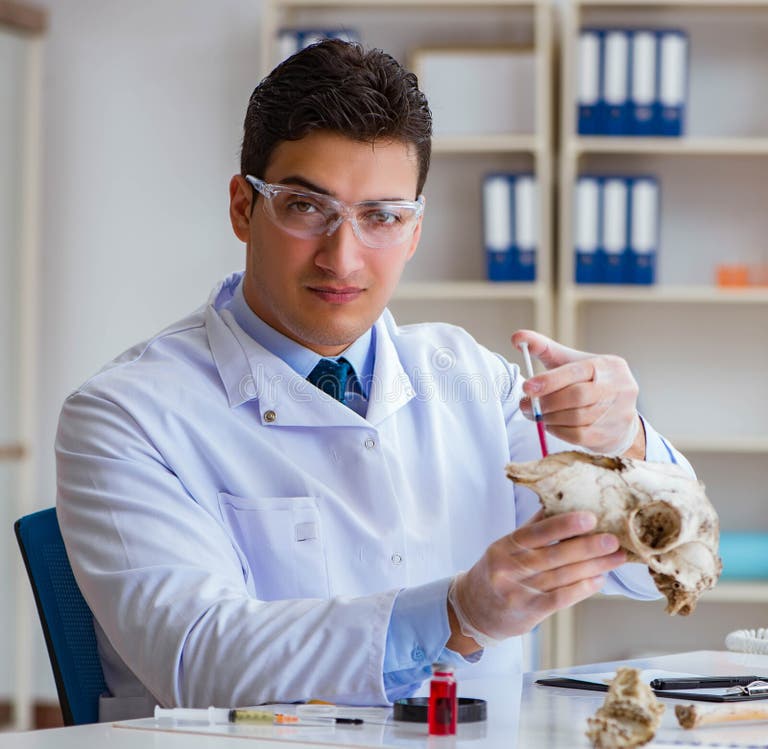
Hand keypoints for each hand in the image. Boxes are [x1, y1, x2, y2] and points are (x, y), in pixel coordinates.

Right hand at [447, 511, 626, 651]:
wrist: (473, 610)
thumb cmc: (495, 572)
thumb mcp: (504, 547)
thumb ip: (531, 529)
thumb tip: (558, 505)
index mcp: (504, 546)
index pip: (535, 532)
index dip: (563, 525)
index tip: (589, 518)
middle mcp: (509, 569)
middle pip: (553, 555)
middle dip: (587, 547)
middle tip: (613, 539)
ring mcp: (518, 592)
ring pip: (562, 577)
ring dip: (593, 567)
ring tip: (615, 557)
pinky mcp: (528, 612)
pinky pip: (560, 599)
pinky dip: (582, 589)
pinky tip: (598, 580)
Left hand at [511, 329, 643, 456]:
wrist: (617, 415)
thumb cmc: (587, 384)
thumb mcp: (569, 362)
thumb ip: (544, 348)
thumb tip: (516, 337)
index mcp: (608, 365)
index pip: (576, 371)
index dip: (549, 380)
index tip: (526, 387)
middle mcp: (619, 387)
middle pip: (577, 396)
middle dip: (546, 402)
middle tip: (525, 405)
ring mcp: (618, 412)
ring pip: (575, 418)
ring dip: (549, 417)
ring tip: (536, 414)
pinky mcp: (610, 434)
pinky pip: (578, 436)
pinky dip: (558, 431)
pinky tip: (549, 425)